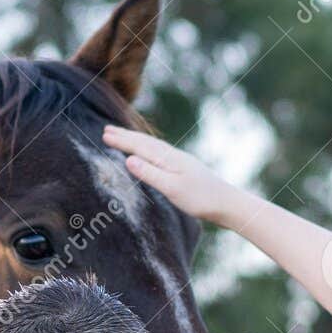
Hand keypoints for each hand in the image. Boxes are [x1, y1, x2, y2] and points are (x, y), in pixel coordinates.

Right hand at [102, 125, 243, 223]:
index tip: (104, 134)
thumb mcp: (172, 188)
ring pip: (152, 146)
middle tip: (107, 129)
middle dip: (125, 136)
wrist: (227, 203)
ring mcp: (179, 161)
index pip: (139, 147)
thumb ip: (150, 173)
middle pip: (145, 142)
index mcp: (168, 159)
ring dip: (136, 140)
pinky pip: (159, 153)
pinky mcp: (184, 168)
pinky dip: (148, 148)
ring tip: (123, 136)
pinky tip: (149, 153)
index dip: (121, 141)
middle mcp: (173, 156)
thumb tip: (128, 159)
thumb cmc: (200, 199)